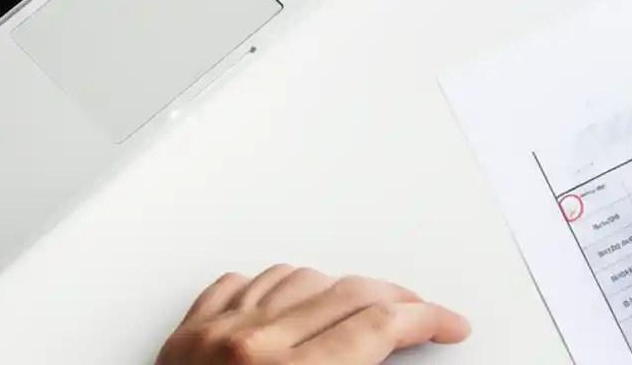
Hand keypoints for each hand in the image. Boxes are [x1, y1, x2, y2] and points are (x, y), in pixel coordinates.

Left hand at [157, 266, 470, 364]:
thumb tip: (389, 354)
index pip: (379, 325)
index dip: (425, 319)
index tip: (445, 324)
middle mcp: (252, 345)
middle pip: (348, 293)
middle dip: (396, 298)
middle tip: (417, 314)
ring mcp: (214, 334)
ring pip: (299, 278)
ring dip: (338, 289)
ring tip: (358, 306)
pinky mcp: (185, 335)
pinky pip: (241, 285)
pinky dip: (274, 286)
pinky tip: (288, 298)